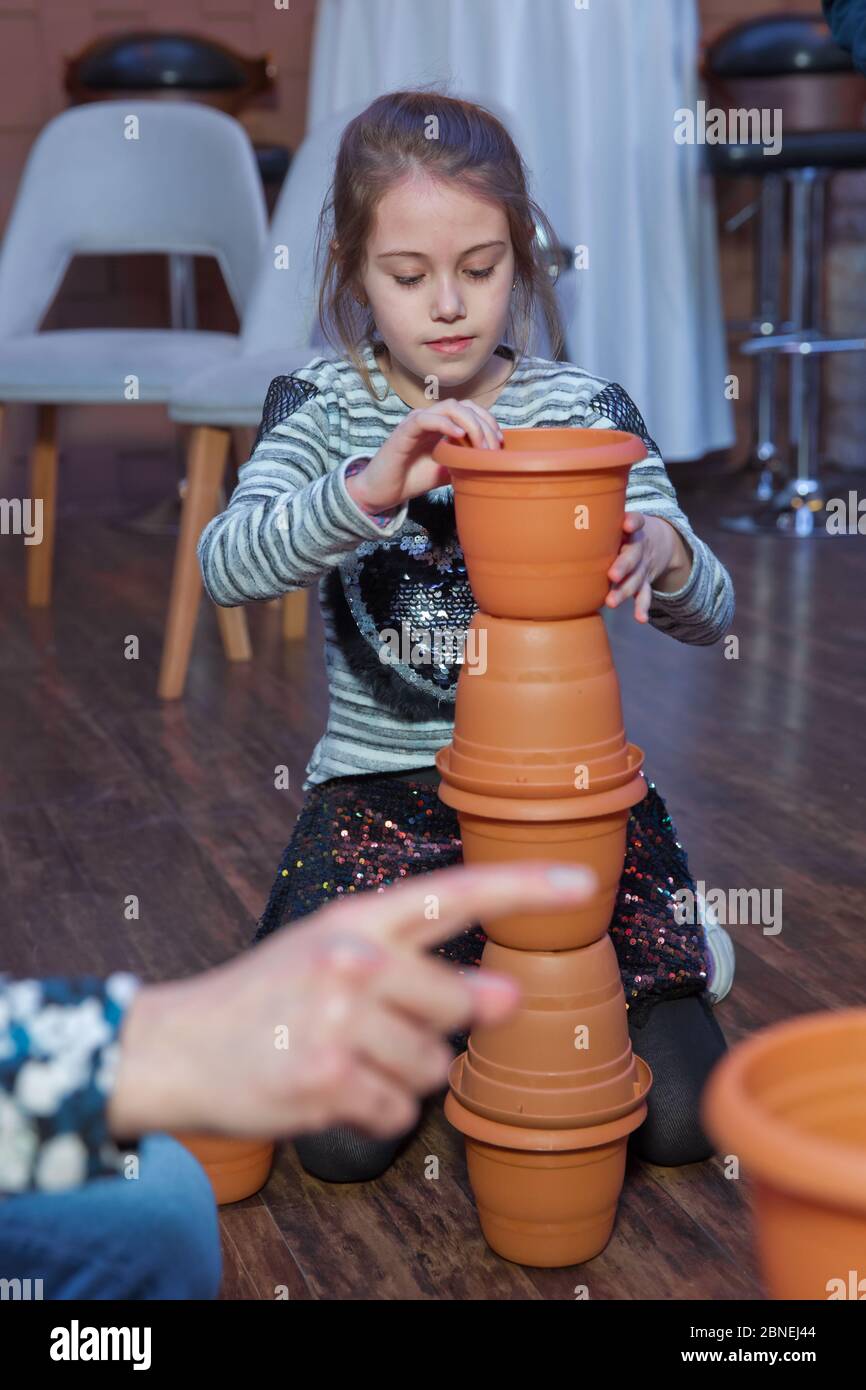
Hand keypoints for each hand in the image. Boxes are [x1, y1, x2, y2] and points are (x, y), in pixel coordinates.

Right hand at [108, 860, 596, 1142]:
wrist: (182, 1045)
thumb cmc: (274, 993)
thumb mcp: (339, 954)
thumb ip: (422, 968)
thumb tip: (510, 995)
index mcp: (358, 918)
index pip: (456, 894)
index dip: (524, 888)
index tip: (582, 882)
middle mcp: (353, 960)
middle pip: (458, 1006)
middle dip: (430, 1027)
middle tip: (369, 1025)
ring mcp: (340, 1021)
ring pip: (433, 1068)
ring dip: (399, 1074)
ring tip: (342, 1055)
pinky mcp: (327, 1080)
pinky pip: (396, 1112)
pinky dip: (370, 1111)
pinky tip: (328, 1087)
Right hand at [345, 397, 503, 513]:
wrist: (383, 492)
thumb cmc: (412, 479)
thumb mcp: (448, 471)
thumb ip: (465, 462)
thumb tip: (491, 464)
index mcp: (442, 424)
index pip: (471, 410)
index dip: (489, 422)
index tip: (499, 443)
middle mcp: (431, 418)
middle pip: (465, 406)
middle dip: (485, 424)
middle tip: (493, 448)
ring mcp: (417, 421)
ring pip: (450, 407)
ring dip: (471, 424)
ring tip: (479, 445)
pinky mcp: (404, 430)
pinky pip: (426, 418)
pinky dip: (445, 423)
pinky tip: (458, 436)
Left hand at [605, 513, 683, 623]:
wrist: (658, 539)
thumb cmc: (627, 528)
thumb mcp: (621, 517)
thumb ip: (605, 515)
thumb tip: (573, 499)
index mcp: (634, 528)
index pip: (636, 521)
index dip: (632, 522)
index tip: (627, 524)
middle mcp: (639, 548)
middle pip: (632, 557)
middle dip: (622, 566)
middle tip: (612, 575)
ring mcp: (643, 567)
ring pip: (634, 579)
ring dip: (624, 591)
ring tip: (611, 602)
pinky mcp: (645, 581)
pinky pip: (645, 595)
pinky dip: (642, 608)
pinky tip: (641, 619)